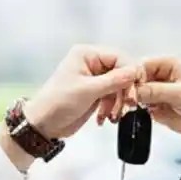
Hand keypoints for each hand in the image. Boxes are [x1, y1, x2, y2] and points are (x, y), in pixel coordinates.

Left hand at [22, 45, 141, 140]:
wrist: (43, 125)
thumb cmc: (59, 102)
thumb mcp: (88, 90)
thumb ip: (114, 80)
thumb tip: (136, 70)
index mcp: (87, 54)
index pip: (119, 57)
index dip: (131, 72)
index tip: (137, 89)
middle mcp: (92, 63)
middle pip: (121, 71)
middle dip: (125, 90)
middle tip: (129, 105)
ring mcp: (94, 78)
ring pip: (119, 86)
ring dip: (119, 102)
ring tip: (113, 116)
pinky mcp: (95, 93)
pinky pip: (113, 97)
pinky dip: (112, 108)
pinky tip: (105, 119)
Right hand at [133, 56, 180, 166]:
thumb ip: (158, 91)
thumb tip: (137, 90)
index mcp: (168, 64)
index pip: (144, 64)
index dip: (135, 75)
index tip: (130, 87)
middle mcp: (159, 74)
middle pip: (136, 77)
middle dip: (131, 88)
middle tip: (128, 100)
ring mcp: (152, 89)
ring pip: (133, 91)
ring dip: (130, 99)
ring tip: (131, 107)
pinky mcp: (149, 103)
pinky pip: (135, 103)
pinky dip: (133, 108)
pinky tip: (135, 112)